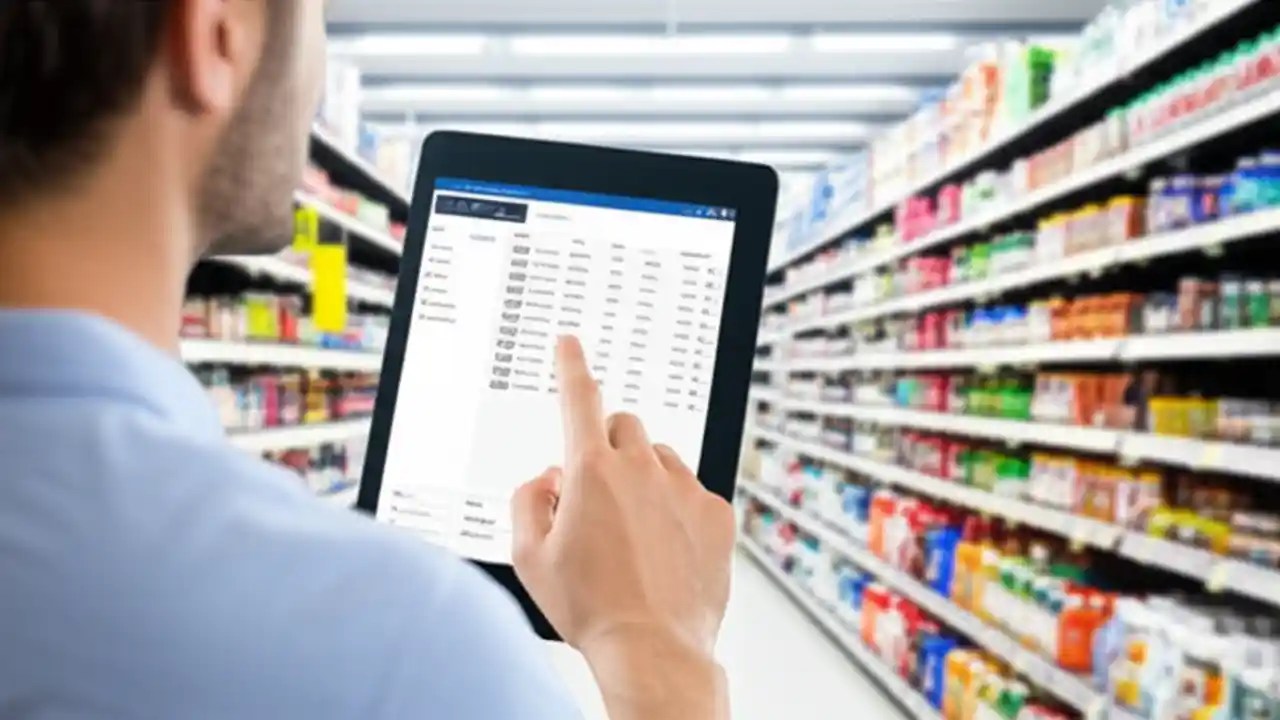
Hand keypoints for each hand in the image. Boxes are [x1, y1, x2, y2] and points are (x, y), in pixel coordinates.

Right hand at [510, 336, 734, 717]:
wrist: (653, 649)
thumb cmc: (590, 608)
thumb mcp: (530, 557)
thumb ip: (529, 502)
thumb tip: (548, 479)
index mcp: (591, 472)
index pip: (580, 398)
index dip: (571, 365)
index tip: (570, 343)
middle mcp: (642, 469)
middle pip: (623, 427)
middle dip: (606, 447)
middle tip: (598, 494)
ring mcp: (685, 489)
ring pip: (660, 459)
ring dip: (644, 478)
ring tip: (633, 534)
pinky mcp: (717, 513)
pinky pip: (693, 491)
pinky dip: (676, 509)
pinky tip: (665, 550)